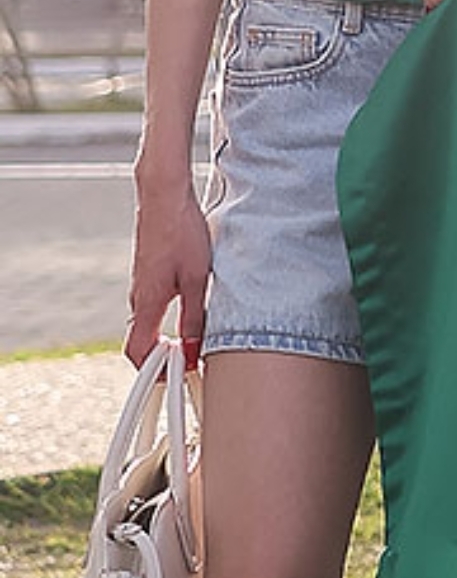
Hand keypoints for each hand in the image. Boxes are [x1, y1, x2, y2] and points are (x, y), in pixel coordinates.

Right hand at [125, 181, 209, 368]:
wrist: (165, 197)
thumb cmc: (182, 232)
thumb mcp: (198, 279)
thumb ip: (195, 316)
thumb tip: (195, 349)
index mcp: (146, 303)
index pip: (137, 352)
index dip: (151, 372)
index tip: (172, 380)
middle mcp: (138, 298)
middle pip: (141, 341)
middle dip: (161, 360)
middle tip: (188, 368)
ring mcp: (141, 286)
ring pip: (148, 323)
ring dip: (166, 339)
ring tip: (194, 346)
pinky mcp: (149, 274)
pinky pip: (153, 307)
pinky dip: (166, 320)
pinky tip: (190, 315)